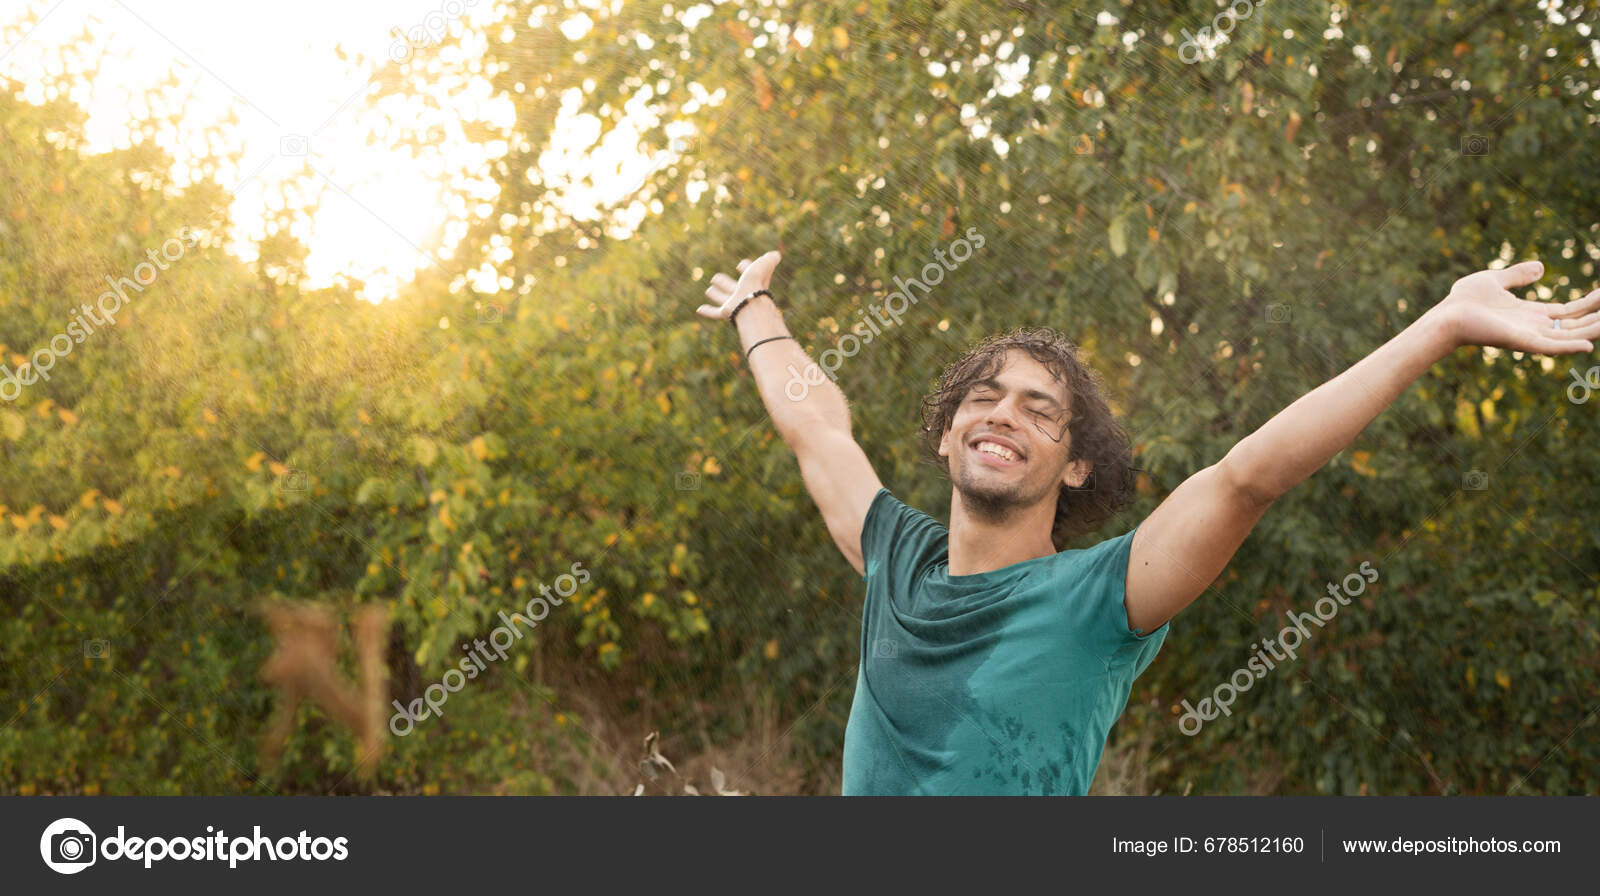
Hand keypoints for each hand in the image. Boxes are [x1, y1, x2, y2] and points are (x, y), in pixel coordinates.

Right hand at [697, 250, 781, 320]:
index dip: (746, 268)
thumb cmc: (756, 284)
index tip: (740, 264)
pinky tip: (699, 310)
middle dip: (725, 283)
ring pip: (724, 299)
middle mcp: (743, 295)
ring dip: (716, 295)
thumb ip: (769, 261)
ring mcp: (735, 305)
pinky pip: (715, 313)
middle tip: (716, 277)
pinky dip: (708, 311)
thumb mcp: (762, 267)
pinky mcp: (726, 313)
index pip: (750, 275)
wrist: (750, 305)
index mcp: (753, 284)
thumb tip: (777, 254)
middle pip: (733, 288)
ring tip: (709, 290)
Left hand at [1435, 260, 1599, 353]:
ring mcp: (1529, 336)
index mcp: (1530, 313)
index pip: (1567, 312)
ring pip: (1570, 337)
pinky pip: (1550, 347)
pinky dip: (1569, 347)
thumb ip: (1519, 274)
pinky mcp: (1521, 342)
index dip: (1587, 304)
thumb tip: (1542, 267)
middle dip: (1596, 317)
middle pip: (1575, 325)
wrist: (1446, 315)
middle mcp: (1534, 327)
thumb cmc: (1465, 300)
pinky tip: (1587, 346)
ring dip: (1592, 331)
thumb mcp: (1497, 279)